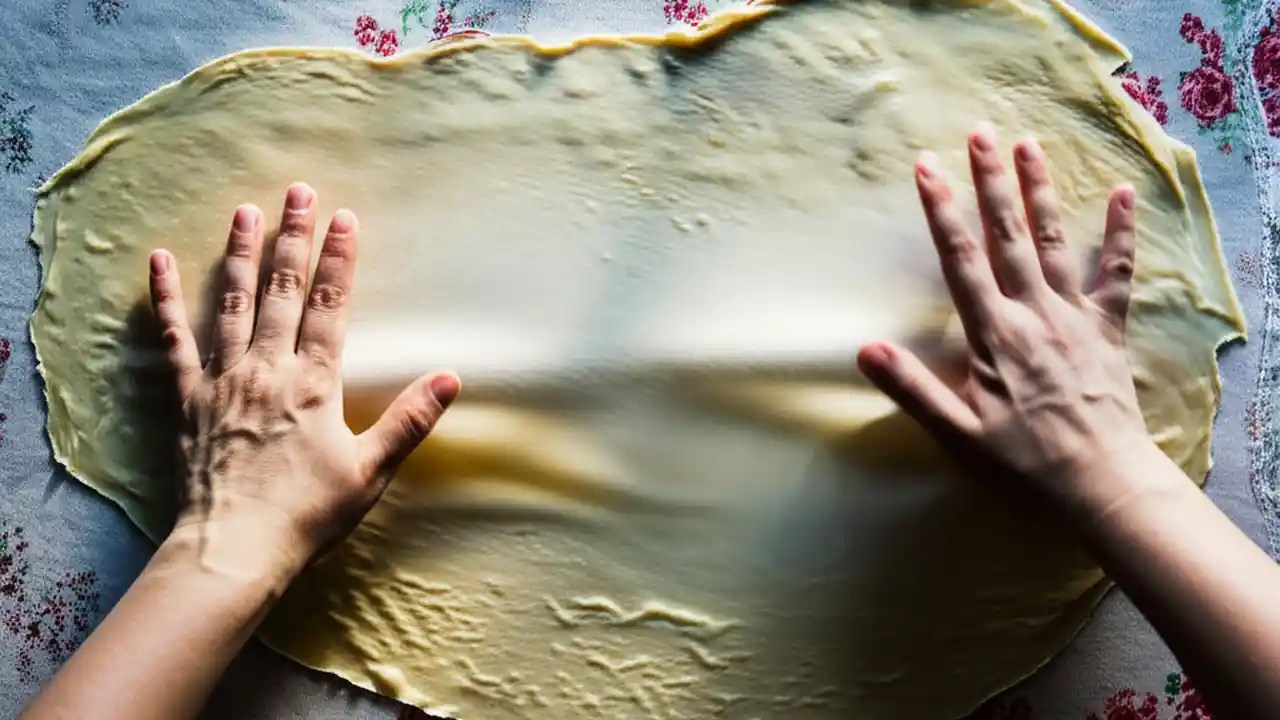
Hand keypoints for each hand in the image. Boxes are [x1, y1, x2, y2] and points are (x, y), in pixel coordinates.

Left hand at [148, 183, 459, 580]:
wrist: (233, 550)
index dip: (339, 261)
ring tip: (244, 212)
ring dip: (241, 255)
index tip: (345, 218)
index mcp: (314, 384)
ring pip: (233, 304)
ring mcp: (223, 381)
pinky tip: (159, 264)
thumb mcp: (369, 471)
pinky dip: (165, 301)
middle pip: (283, 292)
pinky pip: (174, 342)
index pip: (330, 308)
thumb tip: (450, 378)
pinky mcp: (187, 400)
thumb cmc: (306, 515)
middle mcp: (267, 370)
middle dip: (293, 239)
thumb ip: (408, 420)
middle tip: (298, 192)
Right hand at [857, 128, 1160, 521]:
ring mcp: (1075, 317)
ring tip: (1029, 144)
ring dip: (1040, 191)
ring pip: (1054, 242)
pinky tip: (1120, 193)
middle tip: (980, 133)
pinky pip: (1116, 273)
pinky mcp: (1107, 329)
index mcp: (994, 335)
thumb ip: (912, 389)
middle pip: (1007, 236)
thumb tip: (865, 350)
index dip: (941, 212)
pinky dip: (1119, 232)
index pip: (960, 261)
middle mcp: (1034, 313)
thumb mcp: (958, 435)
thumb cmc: (1024, 465)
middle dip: (991, 182)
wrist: (1103, 485)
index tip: (927, 168)